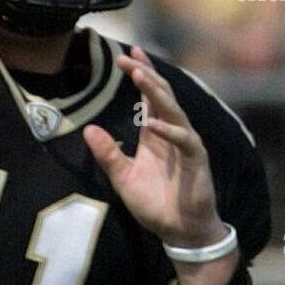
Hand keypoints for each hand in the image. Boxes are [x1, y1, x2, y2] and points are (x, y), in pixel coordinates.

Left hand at [83, 45, 224, 248]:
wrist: (180, 231)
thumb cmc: (155, 204)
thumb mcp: (123, 178)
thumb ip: (107, 154)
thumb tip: (88, 129)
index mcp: (155, 134)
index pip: (149, 97)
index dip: (142, 74)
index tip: (129, 53)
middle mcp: (172, 133)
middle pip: (160, 96)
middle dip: (145, 75)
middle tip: (128, 56)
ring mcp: (186, 144)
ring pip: (173, 111)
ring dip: (156, 93)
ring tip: (139, 76)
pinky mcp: (197, 160)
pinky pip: (185, 140)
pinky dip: (169, 131)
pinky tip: (152, 124)